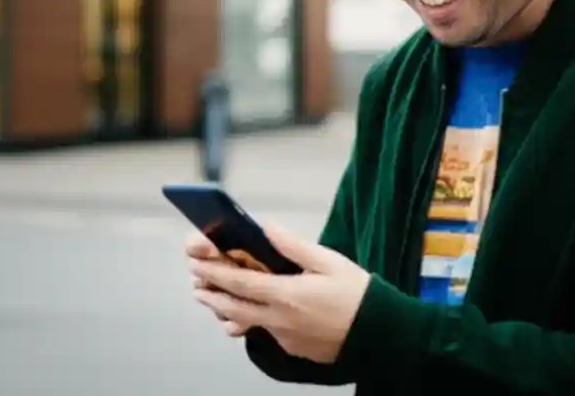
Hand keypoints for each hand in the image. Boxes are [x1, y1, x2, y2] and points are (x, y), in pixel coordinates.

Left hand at [185, 223, 370, 363]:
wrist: (380, 335)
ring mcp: (286, 337)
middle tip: (195, 285)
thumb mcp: (329, 262)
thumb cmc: (358, 294)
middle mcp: (280, 319)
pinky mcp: (294, 348)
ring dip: (226, 311)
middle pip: (234, 307)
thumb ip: (293, 246)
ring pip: (247, 324)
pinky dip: (252, 322)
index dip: (214, 272)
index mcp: (287, 294)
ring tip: (213, 302)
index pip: (240, 282)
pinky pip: (266, 333)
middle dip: (212, 295)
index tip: (195, 264)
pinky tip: (250, 316)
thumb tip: (266, 227)